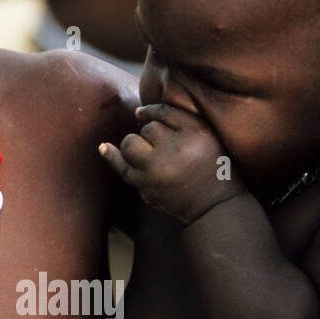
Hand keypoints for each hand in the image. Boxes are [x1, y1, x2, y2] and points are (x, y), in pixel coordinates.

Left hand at [99, 103, 242, 224]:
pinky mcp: (146, 185)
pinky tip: (103, 147)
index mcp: (197, 133)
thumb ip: (182, 121)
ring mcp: (158, 168)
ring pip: (131, 143)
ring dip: (135, 145)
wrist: (216, 206)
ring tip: (148, 154)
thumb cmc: (214, 167)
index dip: (151, 112)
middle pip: (148, 128)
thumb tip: (138, 111)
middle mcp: (177, 148)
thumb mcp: (209, 137)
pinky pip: (121, 166)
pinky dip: (111, 155)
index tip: (142, 113)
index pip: (165, 112)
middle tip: (166, 150)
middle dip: (151, 135)